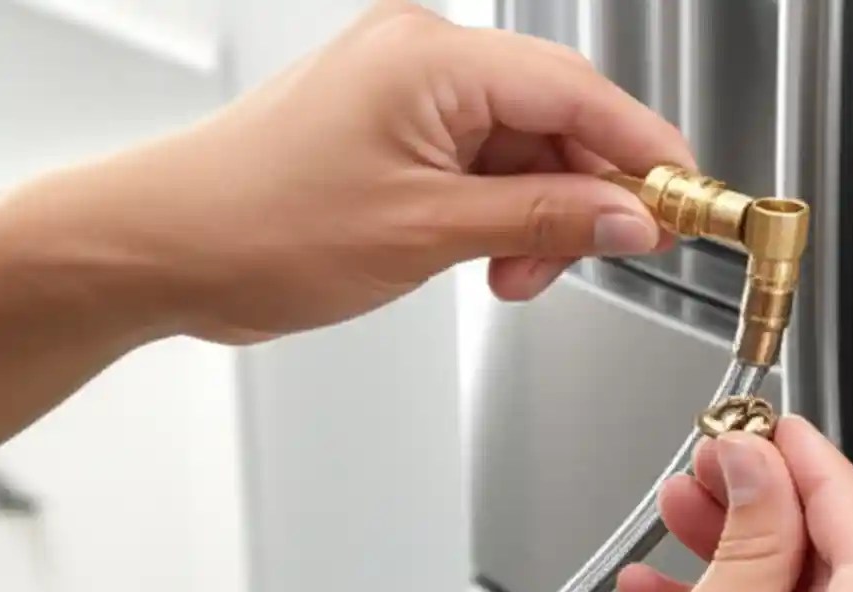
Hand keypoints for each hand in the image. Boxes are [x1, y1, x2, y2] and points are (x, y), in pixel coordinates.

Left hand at [0, 0, 690, 343]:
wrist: (163, 249)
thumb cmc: (256, 226)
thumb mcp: (427, 232)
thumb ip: (544, 218)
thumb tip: (629, 216)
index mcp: (431, 57)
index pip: (579, 91)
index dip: (644, 150)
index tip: (689, 198)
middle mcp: (423, 56)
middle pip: (558, 117)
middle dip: (584, 194)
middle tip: (604, 253)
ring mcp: (408, 89)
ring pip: (525, 146)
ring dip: (539, 214)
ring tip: (515, 273)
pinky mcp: (397, 125)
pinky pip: (483, 160)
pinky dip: (501, 211)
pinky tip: (489, 255)